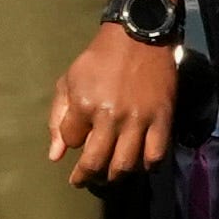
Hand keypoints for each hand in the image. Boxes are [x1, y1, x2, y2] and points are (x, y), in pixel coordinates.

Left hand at [48, 28, 178, 187]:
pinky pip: (156, 154)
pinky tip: (140, 165)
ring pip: (126, 164)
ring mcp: (139, 120)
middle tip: (84, 181)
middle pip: (97, 162)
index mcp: (84, 104)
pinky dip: (147, 166)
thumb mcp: (69, 81)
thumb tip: (55, 156)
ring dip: (115, 176)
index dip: (71, 143)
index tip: (76, 141)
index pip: (72, 141)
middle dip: (87, 177)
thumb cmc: (99, 59)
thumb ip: (58, 119)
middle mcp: (111, 116)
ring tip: (109, 176)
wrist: (137, 37)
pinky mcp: (162, 118)